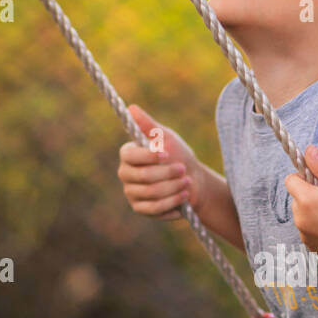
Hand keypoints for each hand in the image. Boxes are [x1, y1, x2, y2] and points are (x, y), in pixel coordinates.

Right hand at [117, 104, 204, 219]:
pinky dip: (173, 203)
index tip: (167, 154)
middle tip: (183, 169)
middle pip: (143, 176)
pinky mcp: (141, 208)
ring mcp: (132, 193)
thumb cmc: (178, 155)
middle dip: (167, 173)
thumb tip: (132, 108)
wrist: (192, 180)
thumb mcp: (166, 137)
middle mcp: (125, 174)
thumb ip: (149, 125)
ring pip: (151, 193)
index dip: (148, 156)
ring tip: (187, 182)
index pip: (130, 156)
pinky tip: (184, 197)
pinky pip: (155, 209)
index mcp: (128, 154)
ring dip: (174, 188)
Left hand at [284, 145, 317, 271]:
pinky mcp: (314, 250)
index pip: (291, 180)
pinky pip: (310, 232)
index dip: (306, 177)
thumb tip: (308, 151)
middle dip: (311, 195)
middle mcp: (301, 222)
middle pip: (296, 199)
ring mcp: (307, 238)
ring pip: (303, 216)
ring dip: (315, 213)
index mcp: (307, 202)